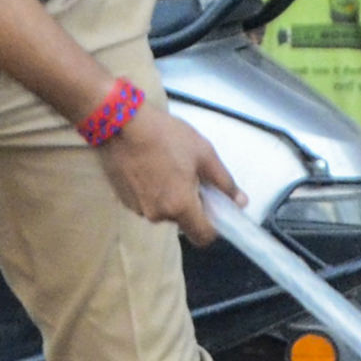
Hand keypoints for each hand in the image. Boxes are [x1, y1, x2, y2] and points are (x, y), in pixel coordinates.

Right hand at [95, 95, 239, 242]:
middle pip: (182, 220)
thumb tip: (240, 201)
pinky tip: (150, 167)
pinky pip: (146, 202)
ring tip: (167, 166)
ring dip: (169, 196)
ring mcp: (138, 208)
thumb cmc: (164, 135)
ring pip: (163, 210)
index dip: (213, 226)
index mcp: (180, 206)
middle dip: (189, 203)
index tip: (214, 208)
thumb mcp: (203, 153)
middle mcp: (158, 214)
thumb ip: (224, 182)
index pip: (203, 236)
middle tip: (190, 174)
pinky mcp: (124, 199)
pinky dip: (152, 191)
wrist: (120, 123)